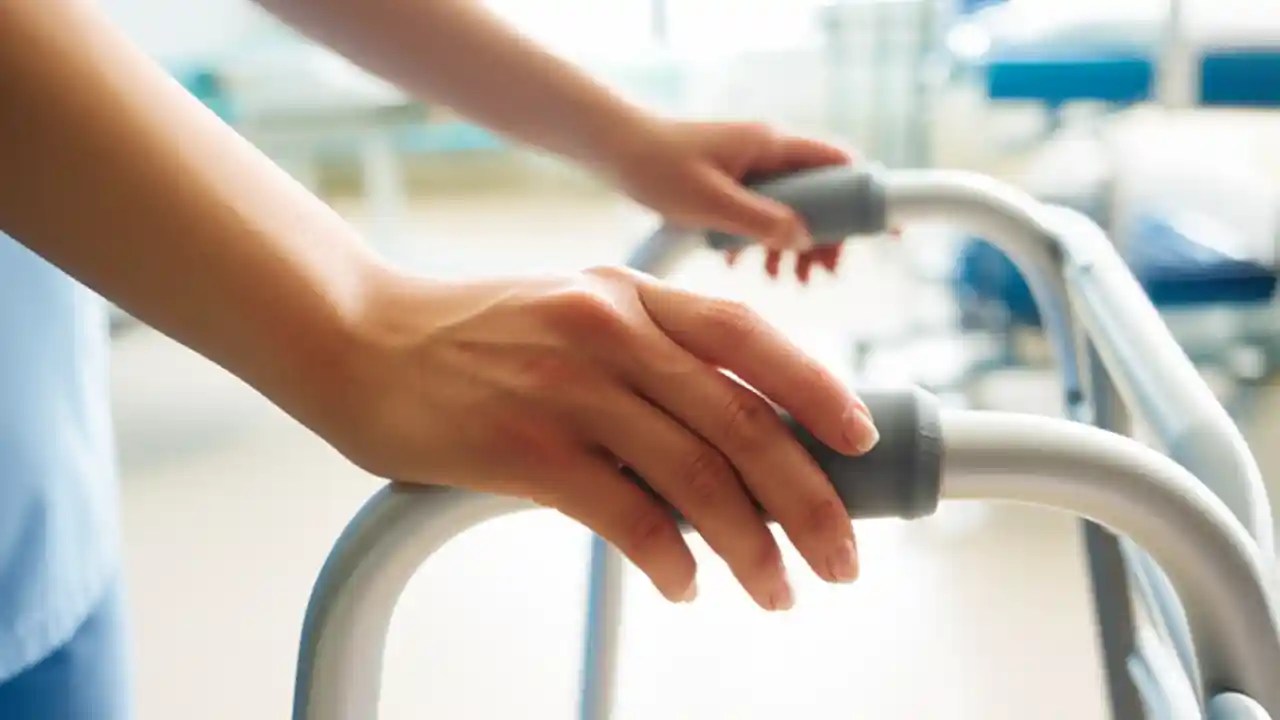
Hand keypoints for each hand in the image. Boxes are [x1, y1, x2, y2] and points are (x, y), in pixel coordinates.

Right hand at [323, 267, 879, 609]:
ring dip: (750, 545)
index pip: (747, 336)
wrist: (359, 341)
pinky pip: (626, 512)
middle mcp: (609, 330)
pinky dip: (670, 557)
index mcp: (628, 292)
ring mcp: (568, 384)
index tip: (861, 441)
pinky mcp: (524, 443)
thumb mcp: (570, 316)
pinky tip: (688, 584)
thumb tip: (732, 440)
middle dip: (807, 497)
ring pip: (696, 473)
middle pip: (740, 419)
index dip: (815, 389)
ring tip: (776, 590)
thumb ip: (647, 357)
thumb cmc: (472, 337)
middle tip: (842, 557)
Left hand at [604, 118, 851, 281]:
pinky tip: (744, 265)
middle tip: (822, 274)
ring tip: (787, 280)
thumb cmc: (656, 166)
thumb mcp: (710, 203)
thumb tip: (804, 240)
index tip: (882, 232)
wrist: (611, 147)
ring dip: (792, 242)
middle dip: (824, 235)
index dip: (865, 196)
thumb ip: (760, 222)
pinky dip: (760, 238)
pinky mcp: (729, 180)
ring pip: (790, 206)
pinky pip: (760, 210)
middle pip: (819, 193)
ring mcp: (749, 165)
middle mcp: (767, 151)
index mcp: (771, 145)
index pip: (838, 164)